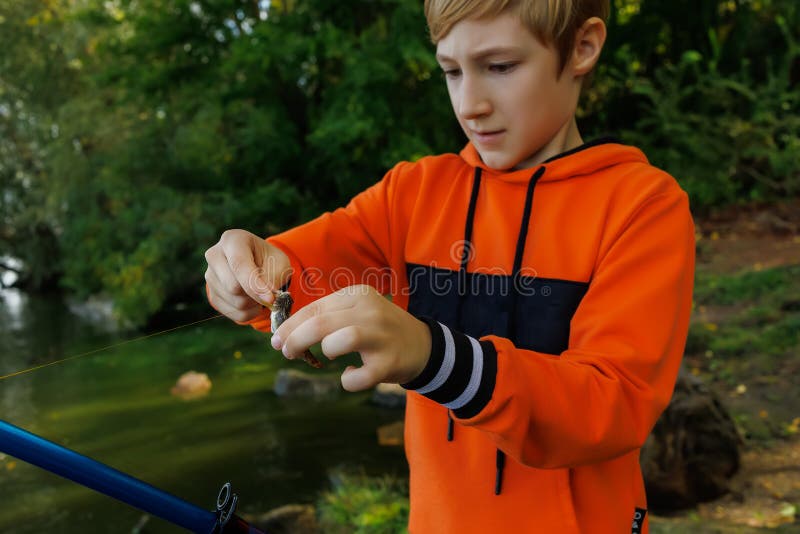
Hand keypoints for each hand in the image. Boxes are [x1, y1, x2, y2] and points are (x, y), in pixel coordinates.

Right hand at [204, 229, 290, 322]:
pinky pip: (233, 312)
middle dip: (255, 294)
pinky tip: (253, 300)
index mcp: (232, 240)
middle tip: (268, 291)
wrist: (259, 265)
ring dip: (255, 303)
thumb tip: (267, 299)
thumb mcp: (279, 262)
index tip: (271, 298)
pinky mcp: (212, 294)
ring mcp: (210, 276)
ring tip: (260, 292)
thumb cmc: (269, 260)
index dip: (255, 285)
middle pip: (233, 286)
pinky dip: (250, 311)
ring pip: (235, 302)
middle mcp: (215, 255)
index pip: (239, 264)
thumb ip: (274, 278)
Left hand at [271, 285, 431, 391]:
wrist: (422, 345)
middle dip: (295, 339)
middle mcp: (370, 311)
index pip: (315, 307)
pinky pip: (359, 377)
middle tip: (287, 352)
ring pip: (341, 341)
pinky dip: (348, 380)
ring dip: (324, 351)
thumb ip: (327, 316)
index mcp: (358, 295)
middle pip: (321, 323)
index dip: (290, 326)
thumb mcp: (357, 311)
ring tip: (324, 357)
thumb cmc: (378, 329)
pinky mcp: (389, 363)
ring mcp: (381, 337)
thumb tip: (286, 333)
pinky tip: (350, 374)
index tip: (277, 340)